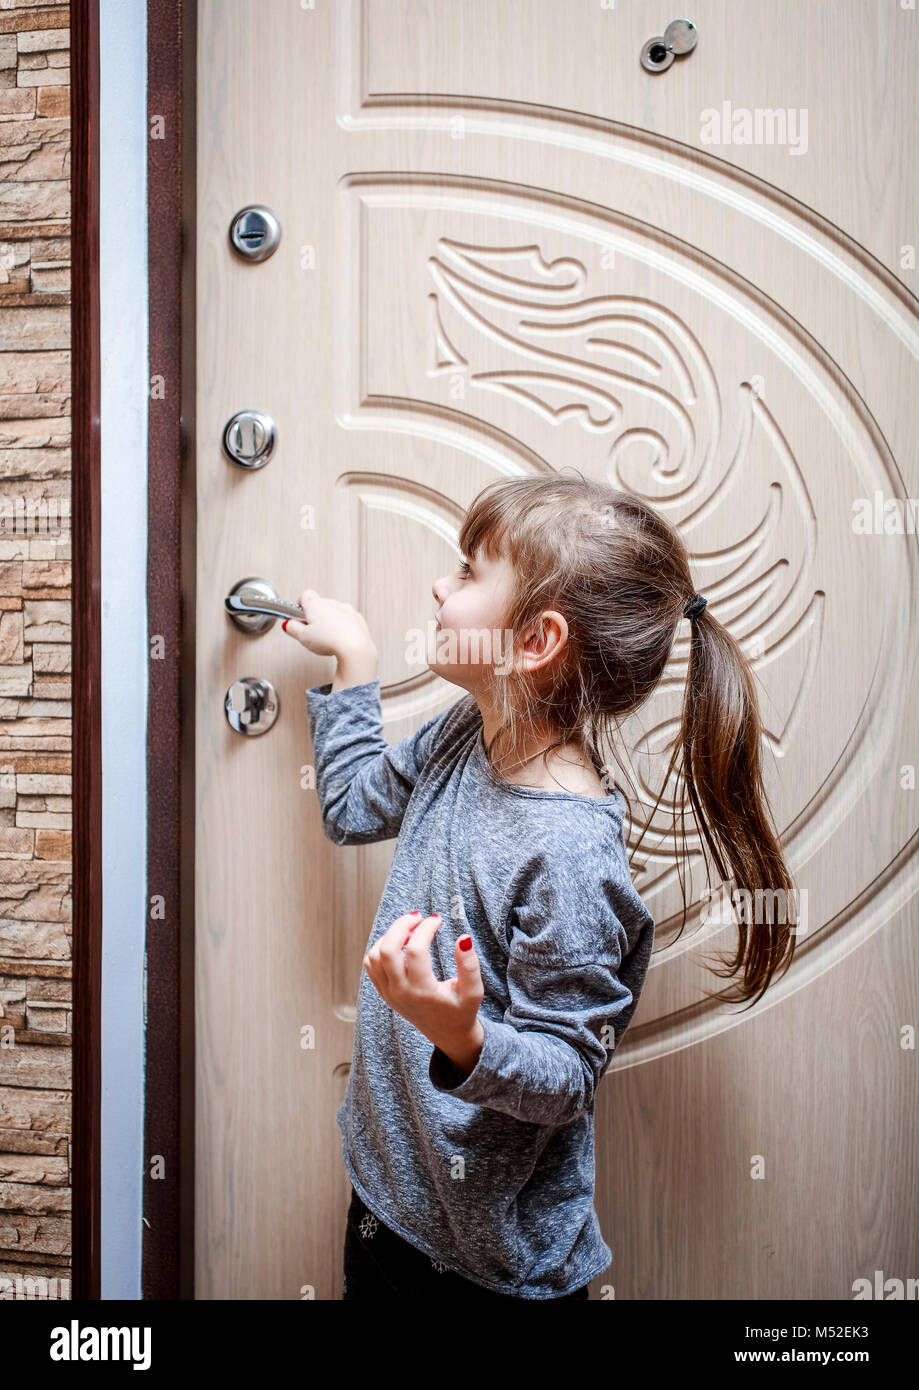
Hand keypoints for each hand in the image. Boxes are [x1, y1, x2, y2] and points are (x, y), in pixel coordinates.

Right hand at [283, 588, 374, 661]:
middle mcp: (332, 603)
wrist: (355, 648)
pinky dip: (343, 626)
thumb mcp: (303, 637)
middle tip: (311, 631)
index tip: (298, 616)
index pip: (305, 595)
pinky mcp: (358, 619)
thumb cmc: (330, 641)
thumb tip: (288, 625)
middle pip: (320, 604)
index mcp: (316, 604)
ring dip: (329, 621)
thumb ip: (293, 629)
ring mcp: (347, 610)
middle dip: (315, 616)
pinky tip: (340, 639)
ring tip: (327, 638)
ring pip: (334, 612)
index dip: (300, 605)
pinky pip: (347, 620)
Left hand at [363, 912, 484, 1072]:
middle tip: (418, 917)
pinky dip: (381, 947)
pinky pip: (371, 964)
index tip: (438, 919)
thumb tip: (463, 938)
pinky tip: (401, 943)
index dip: (426, 928)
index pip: (415, 950)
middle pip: (387, 950)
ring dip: (390, 936)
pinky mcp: (384, 991)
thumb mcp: (473, 992)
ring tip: (410, 930)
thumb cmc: (461, 1012)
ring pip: (374, 955)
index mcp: (422, 991)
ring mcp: (388, 992)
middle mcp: (400, 992)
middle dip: (401, 925)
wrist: (447, 1034)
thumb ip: (470, 966)